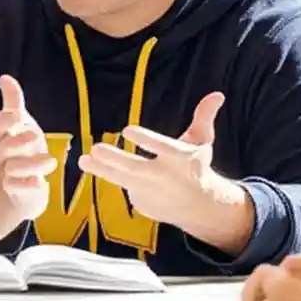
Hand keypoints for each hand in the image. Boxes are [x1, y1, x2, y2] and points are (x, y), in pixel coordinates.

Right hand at [0, 75, 57, 245]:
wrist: (18, 185)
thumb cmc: (22, 148)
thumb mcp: (21, 124)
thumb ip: (13, 101)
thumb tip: (4, 77)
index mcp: (8, 134)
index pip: (0, 122)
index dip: (7, 119)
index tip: (18, 117)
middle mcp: (6, 153)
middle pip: (5, 145)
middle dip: (19, 140)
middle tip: (36, 137)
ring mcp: (10, 172)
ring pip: (13, 168)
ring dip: (31, 164)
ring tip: (50, 162)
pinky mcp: (17, 190)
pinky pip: (17, 189)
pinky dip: (27, 186)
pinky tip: (38, 183)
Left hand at [77, 93, 249, 246]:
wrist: (198, 206)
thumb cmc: (196, 166)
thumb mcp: (202, 141)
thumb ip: (204, 117)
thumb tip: (217, 94)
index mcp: (180, 159)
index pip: (162, 148)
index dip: (146, 140)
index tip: (127, 130)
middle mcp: (163, 177)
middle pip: (135, 169)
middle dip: (114, 160)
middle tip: (95, 148)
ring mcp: (150, 193)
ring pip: (121, 181)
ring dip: (100, 170)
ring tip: (83, 160)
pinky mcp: (141, 203)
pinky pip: (124, 188)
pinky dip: (113, 177)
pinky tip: (100, 167)